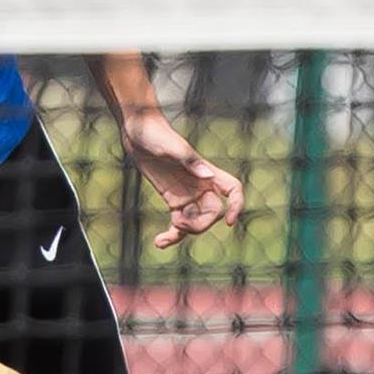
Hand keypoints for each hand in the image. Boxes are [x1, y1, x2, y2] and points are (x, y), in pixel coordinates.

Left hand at [122, 112, 243, 249]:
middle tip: (177, 223)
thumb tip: (208, 177)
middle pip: (213, 213)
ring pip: (196, 221)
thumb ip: (190, 161)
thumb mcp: (171, 146)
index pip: (233, 190)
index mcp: (206, 171)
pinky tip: (159, 242)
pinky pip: (178, 221)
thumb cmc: (155, 133)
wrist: (137, 130)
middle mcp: (200, 185)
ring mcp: (186, 194)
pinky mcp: (172, 199)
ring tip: (162, 238)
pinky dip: (172, 235)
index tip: (229, 222)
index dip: (236, 205)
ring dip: (184, 233)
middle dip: (200, 225)